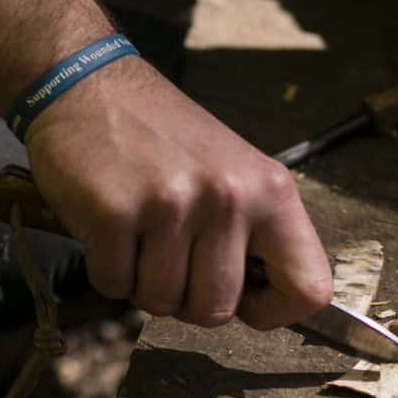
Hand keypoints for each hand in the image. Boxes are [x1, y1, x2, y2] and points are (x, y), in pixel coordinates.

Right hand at [22, 57, 333, 328]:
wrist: (89, 86)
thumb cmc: (163, 136)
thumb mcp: (234, 172)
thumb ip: (257, 235)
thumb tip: (267, 304)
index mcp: (271, 190)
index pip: (308, 289)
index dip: (273, 312)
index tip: (244, 298)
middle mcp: (228, 197)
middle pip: (218, 311)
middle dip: (187, 298)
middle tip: (170, 254)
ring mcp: (171, 205)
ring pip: (162, 303)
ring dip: (142, 282)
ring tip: (139, 233)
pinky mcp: (114, 213)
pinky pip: (114, 286)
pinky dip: (106, 270)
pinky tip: (110, 228)